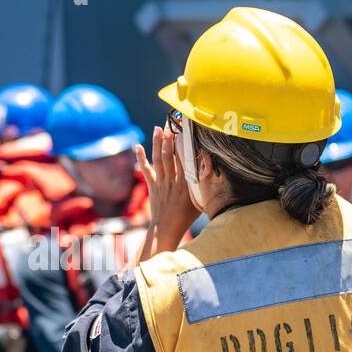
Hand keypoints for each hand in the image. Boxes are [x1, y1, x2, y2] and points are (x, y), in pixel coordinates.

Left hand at [136, 123, 199, 254]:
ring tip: (158, 128)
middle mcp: (173, 180)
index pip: (186, 159)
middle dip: (170, 138)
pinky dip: (141, 158)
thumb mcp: (200, 200)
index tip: (186, 131)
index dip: (185, 144)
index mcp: (186, 184)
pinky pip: (146, 170)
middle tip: (170, 123)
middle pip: (170, 155)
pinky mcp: (152, 185)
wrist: (167, 228)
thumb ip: (204, 184)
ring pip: (159, 159)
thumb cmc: (186, 216)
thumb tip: (213, 168)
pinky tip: (138, 146)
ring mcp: (161, 182)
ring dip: (158, 143)